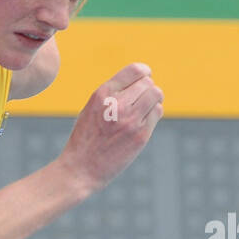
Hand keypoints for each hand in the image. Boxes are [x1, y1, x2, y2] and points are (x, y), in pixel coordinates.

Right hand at [58, 62, 163, 196]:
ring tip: (143, 111)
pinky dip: (153, 115)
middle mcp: (116, 104)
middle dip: (147, 90)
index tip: (143, 80)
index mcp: (102, 94)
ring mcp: (130, 120)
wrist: (80, 168)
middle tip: (140, 103)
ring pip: (156, 95)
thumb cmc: (86, 138)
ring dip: (153, 101)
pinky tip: (142, 123)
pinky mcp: (140, 135)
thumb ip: (111, 93)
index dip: (144, 73)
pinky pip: (157, 112)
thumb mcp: (91, 108)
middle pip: (149, 83)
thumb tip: (141, 80)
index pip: (135, 70)